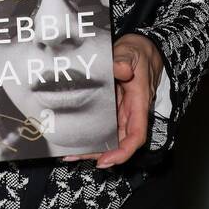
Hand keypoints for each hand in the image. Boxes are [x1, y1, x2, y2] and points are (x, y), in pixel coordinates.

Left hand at [63, 32, 164, 168]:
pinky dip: (89, 134)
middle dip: (100, 154)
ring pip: (109, 137)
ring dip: (91, 147)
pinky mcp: (111, 108)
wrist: (139, 48)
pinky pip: (102, 126)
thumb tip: (121, 69)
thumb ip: (125, 60)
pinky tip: (73, 140)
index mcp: (138, 103)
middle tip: (75, 157)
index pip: (136, 135)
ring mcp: (120, 112)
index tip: (106, 160)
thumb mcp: (131, 53)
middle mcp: (130, 112)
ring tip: (69, 154)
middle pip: (119, 142)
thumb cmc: (137, 52)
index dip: (123, 151)